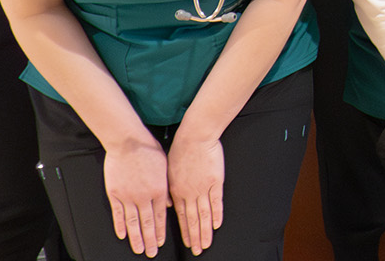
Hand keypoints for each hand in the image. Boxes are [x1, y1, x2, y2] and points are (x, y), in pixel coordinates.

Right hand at [103, 136, 169, 256]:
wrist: (128, 141)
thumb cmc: (148, 149)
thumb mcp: (166, 167)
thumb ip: (167, 186)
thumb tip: (169, 202)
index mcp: (159, 190)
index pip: (161, 217)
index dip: (160, 232)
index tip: (160, 242)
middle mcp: (144, 196)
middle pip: (148, 224)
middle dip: (150, 241)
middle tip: (151, 253)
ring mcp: (128, 196)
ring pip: (133, 223)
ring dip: (136, 238)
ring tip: (138, 249)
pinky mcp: (115, 194)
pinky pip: (118, 214)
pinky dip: (120, 226)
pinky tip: (122, 235)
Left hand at [166, 134, 223, 254]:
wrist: (195, 135)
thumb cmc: (181, 148)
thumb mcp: (168, 170)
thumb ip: (169, 188)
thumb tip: (168, 202)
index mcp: (176, 190)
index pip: (180, 217)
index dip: (185, 231)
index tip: (187, 242)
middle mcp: (188, 193)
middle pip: (192, 220)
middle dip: (194, 237)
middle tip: (196, 250)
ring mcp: (202, 188)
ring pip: (203, 215)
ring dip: (204, 231)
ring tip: (206, 244)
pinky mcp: (215, 181)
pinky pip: (216, 202)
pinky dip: (216, 214)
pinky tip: (217, 225)